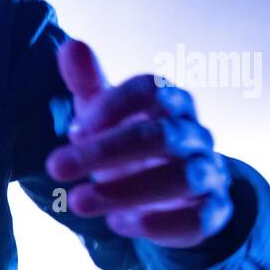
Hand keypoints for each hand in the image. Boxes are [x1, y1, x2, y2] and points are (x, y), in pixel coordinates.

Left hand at [44, 39, 232, 249]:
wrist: (173, 194)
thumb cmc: (129, 145)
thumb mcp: (104, 113)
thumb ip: (89, 82)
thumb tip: (71, 45)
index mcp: (169, 102)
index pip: (150, 89)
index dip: (112, 107)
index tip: (73, 129)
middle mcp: (193, 133)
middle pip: (160, 135)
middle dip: (105, 152)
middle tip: (56, 168)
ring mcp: (208, 171)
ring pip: (181, 178)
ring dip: (127, 191)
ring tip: (78, 202)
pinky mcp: (213, 209)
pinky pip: (199, 216)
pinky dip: (160, 222)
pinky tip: (118, 224)